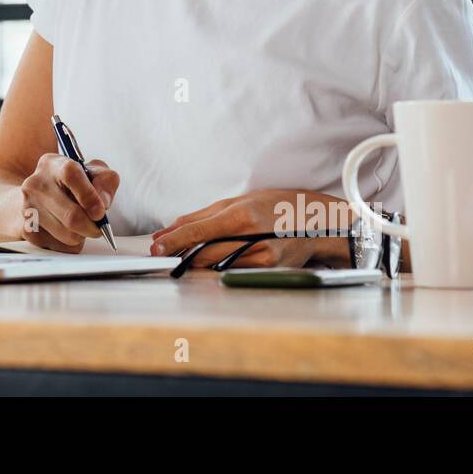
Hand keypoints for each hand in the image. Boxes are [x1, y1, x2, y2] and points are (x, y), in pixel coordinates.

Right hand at [20, 154, 119, 252]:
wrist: (39, 194)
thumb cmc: (73, 183)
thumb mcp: (93, 172)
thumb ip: (105, 182)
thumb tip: (103, 204)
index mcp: (53, 164)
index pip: (71, 176)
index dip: (89, 196)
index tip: (100, 212)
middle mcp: (36, 184)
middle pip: (71, 215)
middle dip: (92, 226)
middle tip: (99, 228)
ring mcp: (28, 207)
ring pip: (67, 234)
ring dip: (82, 235)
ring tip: (81, 224)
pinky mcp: (27, 229)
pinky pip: (59, 246)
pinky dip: (70, 243)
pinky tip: (65, 229)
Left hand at [149, 189, 349, 268]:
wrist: (316, 221)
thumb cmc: (274, 206)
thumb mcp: (236, 201)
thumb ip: (200, 217)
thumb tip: (167, 230)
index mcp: (241, 215)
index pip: (198, 232)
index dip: (173, 241)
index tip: (156, 247)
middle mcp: (251, 238)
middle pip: (203, 254)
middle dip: (181, 255)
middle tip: (165, 253)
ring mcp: (262, 258)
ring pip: (216, 266)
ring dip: (198, 262)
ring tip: (190, 254)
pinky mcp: (268, 270)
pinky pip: (233, 271)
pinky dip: (219, 267)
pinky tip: (218, 258)